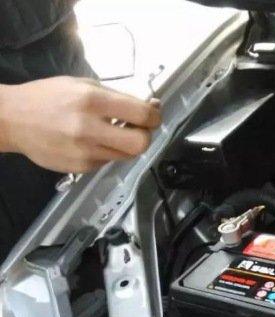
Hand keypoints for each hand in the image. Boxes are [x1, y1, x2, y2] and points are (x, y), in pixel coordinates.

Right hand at [0, 76, 160, 172]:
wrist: (10, 120)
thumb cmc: (48, 97)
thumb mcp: (82, 85)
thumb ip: (118, 97)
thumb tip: (150, 107)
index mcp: (92, 101)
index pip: (142, 115)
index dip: (154, 116)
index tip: (152, 115)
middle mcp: (89, 128)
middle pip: (141, 143)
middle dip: (145, 135)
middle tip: (137, 128)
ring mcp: (85, 151)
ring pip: (127, 155)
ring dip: (127, 144)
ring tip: (112, 132)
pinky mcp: (80, 167)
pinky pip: (108, 161)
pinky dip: (108, 151)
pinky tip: (93, 141)